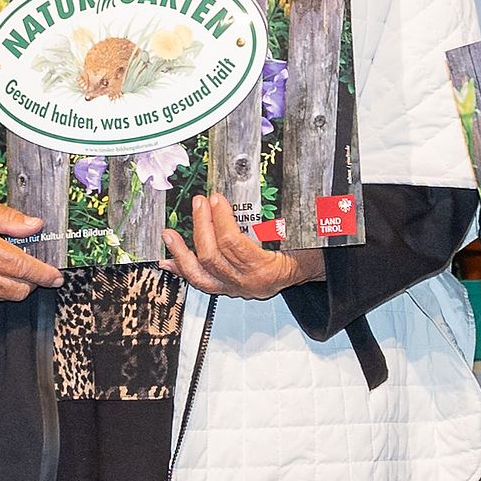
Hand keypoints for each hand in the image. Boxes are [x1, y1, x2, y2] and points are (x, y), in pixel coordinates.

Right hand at [0, 186, 61, 302]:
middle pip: (16, 289)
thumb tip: (35, 225)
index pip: (21, 267)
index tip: (55, 276)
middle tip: (35, 267)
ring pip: (2, 297)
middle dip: (31, 282)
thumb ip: (8, 218)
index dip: (42, 274)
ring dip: (15, 286)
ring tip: (13, 266)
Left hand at [162, 193, 319, 300]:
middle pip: (213, 257)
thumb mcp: (305, 233)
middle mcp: (248, 284)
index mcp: (266, 271)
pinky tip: (168, 261)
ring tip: (168, 235)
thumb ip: (288, 217)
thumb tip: (272, 190)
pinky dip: (183, 270)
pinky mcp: (228, 289)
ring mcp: (236, 289)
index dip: (221, 220)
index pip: (234, 245)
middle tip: (200, 203)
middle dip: (202, 228)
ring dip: (182, 253)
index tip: (217, 199)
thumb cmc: (310, 251)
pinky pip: (201, 283)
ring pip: (200, 275)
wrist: (312, 272)